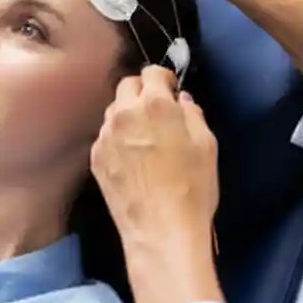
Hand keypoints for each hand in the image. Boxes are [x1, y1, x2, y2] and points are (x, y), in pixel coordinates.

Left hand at [90, 66, 218, 245]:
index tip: (170, 90)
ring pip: (114, 111)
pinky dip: (117, 139)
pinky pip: (106, 137)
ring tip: (144, 137)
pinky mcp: (95, 158)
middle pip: (126, 86)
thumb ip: (192, 114)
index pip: (151, 72)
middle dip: (142, 91)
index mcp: (155, 104)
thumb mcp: (207, 145)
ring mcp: (105, 136)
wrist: (161, 230)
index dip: (163, 78)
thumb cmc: (193, 188)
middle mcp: (124, 113)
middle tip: (156, 110)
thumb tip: (180, 101)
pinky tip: (131, 159)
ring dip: (128, 115)